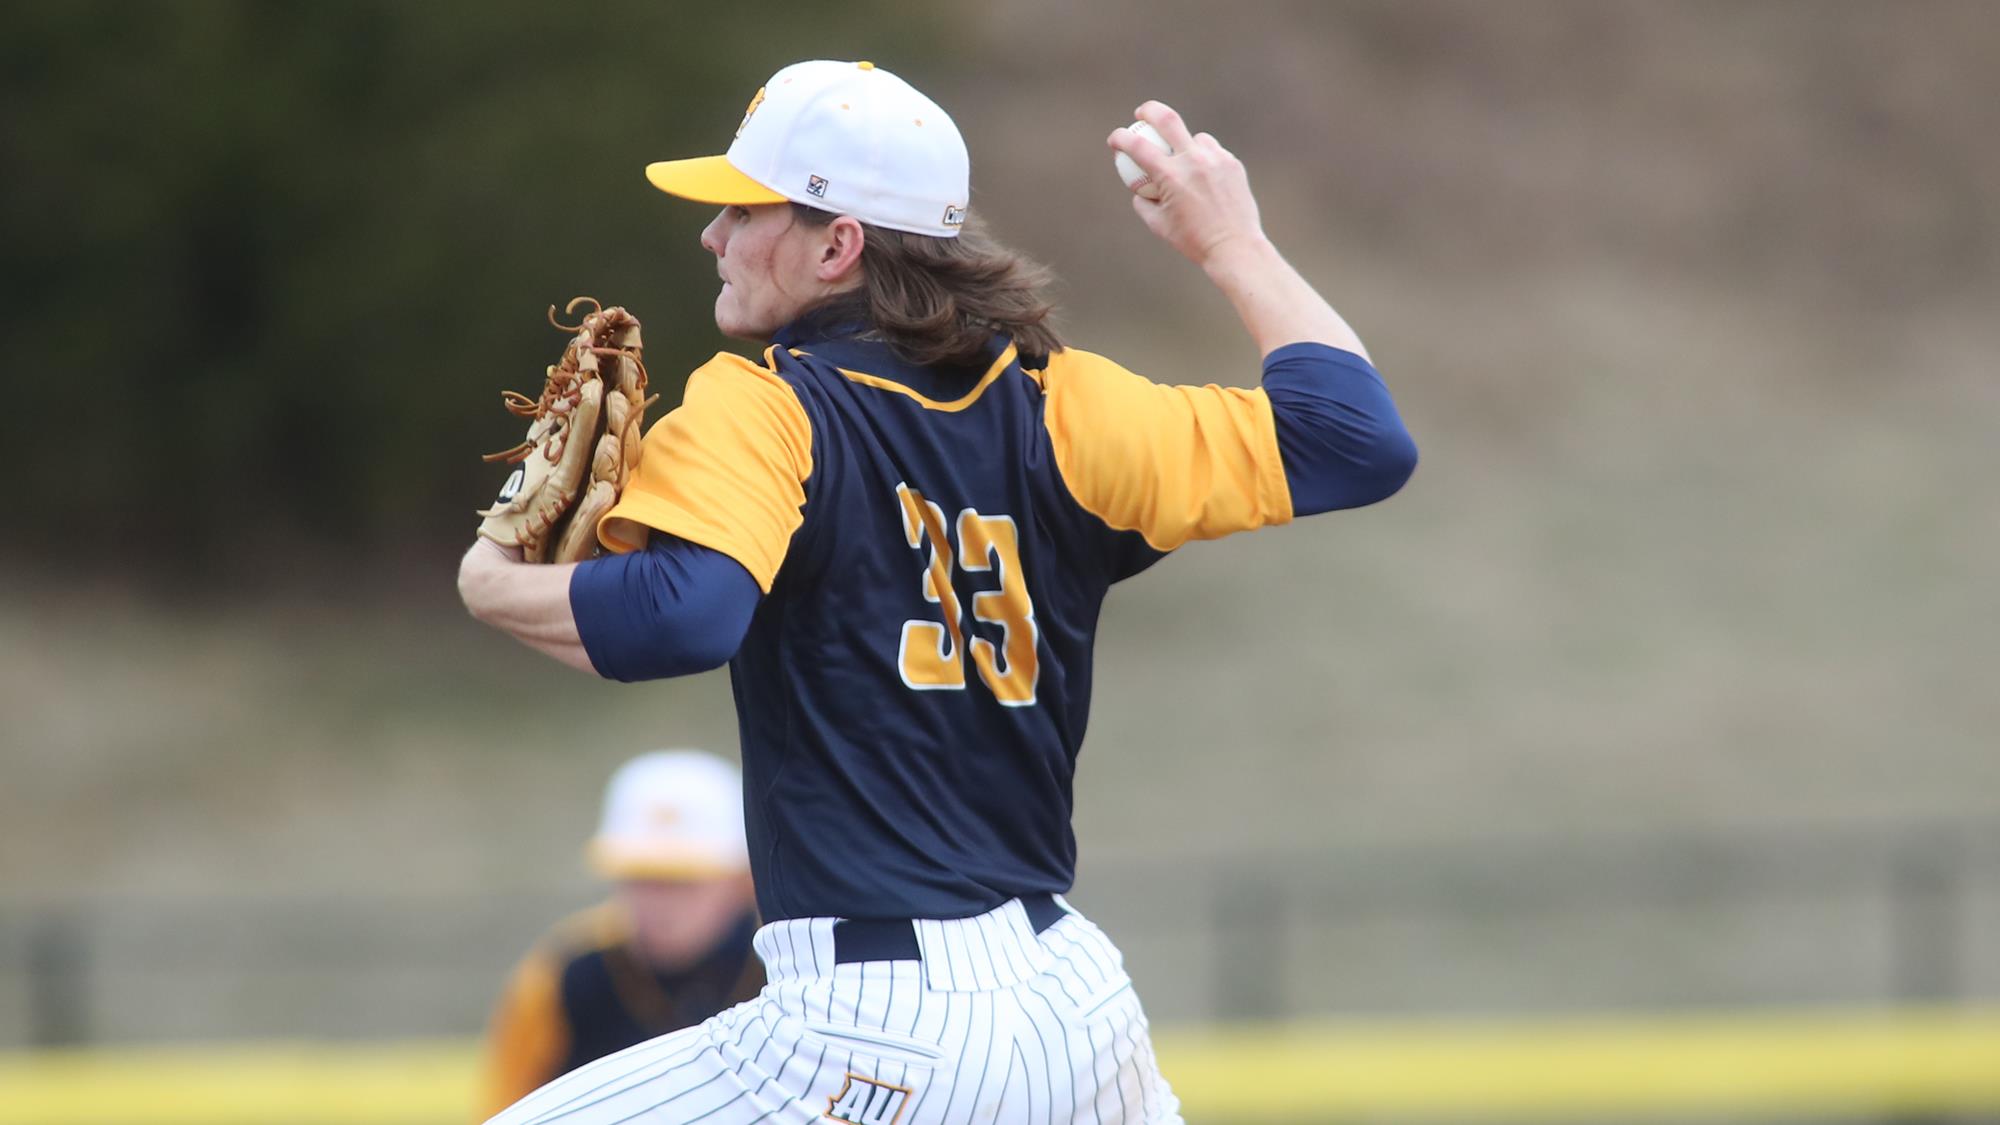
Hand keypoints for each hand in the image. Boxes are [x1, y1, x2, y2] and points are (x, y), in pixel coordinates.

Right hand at [1107, 101, 1266, 268]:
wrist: (1234, 248)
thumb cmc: (1193, 241)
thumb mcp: (1159, 225)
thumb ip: (1143, 203)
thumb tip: (1137, 188)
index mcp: (1171, 176)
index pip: (1137, 146)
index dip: (1120, 138)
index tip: (1115, 139)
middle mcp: (1193, 161)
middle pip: (1167, 118)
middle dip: (1149, 110)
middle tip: (1142, 114)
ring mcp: (1216, 159)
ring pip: (1196, 138)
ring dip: (1185, 145)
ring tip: (1184, 163)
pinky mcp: (1233, 164)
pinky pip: (1214, 153)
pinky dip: (1205, 160)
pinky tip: (1206, 178)